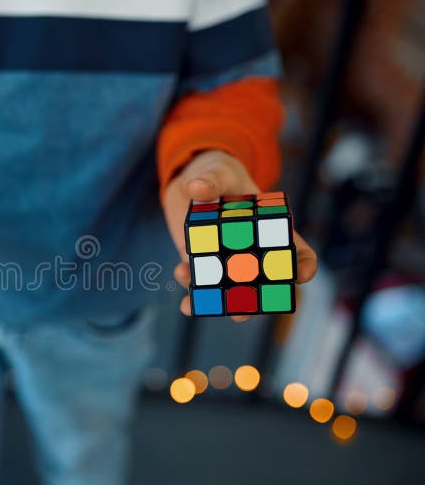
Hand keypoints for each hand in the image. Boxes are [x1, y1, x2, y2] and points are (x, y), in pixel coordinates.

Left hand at [161, 150, 317, 321]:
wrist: (190, 181)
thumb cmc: (218, 172)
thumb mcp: (219, 172)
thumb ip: (213, 180)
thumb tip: (197, 188)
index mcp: (270, 229)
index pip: (297, 252)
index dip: (303, 266)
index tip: (300, 276)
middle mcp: (251, 250)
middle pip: (262, 283)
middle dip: (253, 301)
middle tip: (241, 312)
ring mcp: (226, 259)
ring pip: (229, 289)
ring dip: (215, 301)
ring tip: (198, 304)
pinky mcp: (201, 261)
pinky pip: (200, 280)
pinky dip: (191, 288)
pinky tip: (182, 287)